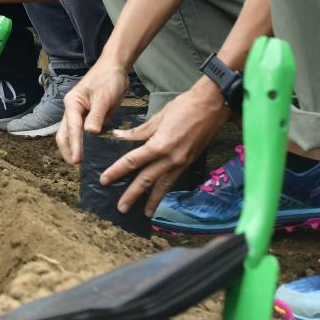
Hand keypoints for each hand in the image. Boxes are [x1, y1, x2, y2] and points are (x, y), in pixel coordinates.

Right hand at [56, 62, 130, 164]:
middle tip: (76, 166)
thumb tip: (90, 133)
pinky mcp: (89, 117)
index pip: (72, 128)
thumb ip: (96, 116)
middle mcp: (72, 110)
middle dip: (68, 150)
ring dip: (74, 148)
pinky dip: (84, 144)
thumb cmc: (108, 79)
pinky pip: (83, 133)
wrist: (115, 68)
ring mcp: (80, 114)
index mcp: (72, 104)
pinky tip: (91, 154)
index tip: (77, 161)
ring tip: (81, 164)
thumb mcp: (103, 98)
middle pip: (64, 134)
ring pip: (72, 135)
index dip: (75, 146)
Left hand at [100, 80, 228, 216]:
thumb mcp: (159, 117)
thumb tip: (118, 137)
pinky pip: (174, 179)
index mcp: (160, 145)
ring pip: (163, 185)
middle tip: (121, 208)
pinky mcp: (189, 162)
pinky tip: (160, 195)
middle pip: (147, 179)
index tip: (105, 180)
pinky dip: (166, 189)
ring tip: (145, 213)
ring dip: (153, 200)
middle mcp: (171, 158)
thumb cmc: (185, 106)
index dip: (117, 171)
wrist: (213, 106)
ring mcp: (182, 162)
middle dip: (133, 195)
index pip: (133, 161)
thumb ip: (138, 131)